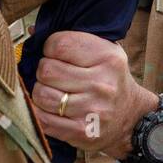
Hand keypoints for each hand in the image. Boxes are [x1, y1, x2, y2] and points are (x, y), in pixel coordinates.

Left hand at [30, 31, 159, 158]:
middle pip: (46, 70)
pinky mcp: (81, 131)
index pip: (59, 44)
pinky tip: (49, 108)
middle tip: (52, 74)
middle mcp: (101, 83)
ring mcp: (91, 110)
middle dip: (44, 71)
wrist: (131, 117)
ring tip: (53, 91)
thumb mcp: (104, 51)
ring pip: (41, 95)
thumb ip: (72, 40)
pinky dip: (39, 112)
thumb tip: (32, 31)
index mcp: (107, 57)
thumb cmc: (110, 79)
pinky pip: (42, 119)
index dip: (49, 47)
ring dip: (41, 92)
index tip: (55, 53)